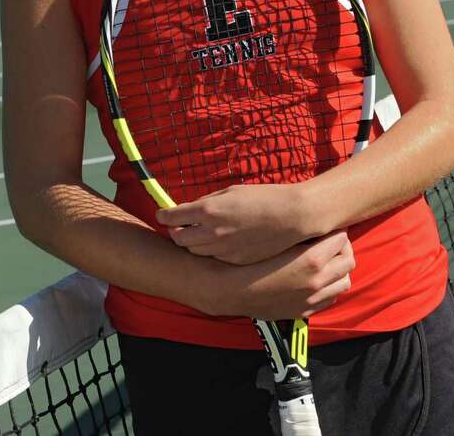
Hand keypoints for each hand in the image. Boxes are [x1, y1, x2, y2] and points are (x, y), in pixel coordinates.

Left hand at [156, 184, 313, 264]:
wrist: (292, 217)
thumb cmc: (264, 198)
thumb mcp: (232, 192)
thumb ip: (208, 202)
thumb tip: (191, 208)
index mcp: (209, 210)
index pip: (172, 217)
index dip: (163, 216)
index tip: (162, 214)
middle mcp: (212, 232)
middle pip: (178, 238)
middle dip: (176, 231)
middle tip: (179, 226)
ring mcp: (223, 250)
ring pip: (194, 250)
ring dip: (192, 242)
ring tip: (201, 233)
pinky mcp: (234, 261)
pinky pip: (214, 258)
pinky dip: (212, 251)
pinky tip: (221, 242)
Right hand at [197, 231, 354, 320]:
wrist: (229, 289)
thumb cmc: (248, 258)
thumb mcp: (276, 240)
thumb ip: (299, 231)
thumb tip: (312, 221)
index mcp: (312, 258)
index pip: (341, 238)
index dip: (336, 230)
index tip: (329, 227)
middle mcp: (317, 280)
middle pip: (348, 260)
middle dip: (343, 249)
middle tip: (331, 243)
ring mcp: (312, 298)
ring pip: (344, 282)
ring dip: (339, 270)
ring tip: (326, 262)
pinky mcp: (304, 311)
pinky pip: (330, 298)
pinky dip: (328, 288)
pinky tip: (315, 279)